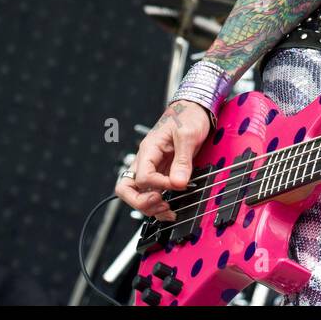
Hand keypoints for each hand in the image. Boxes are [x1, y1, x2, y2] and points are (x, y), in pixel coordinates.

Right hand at [114, 101, 211, 221]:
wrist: (194, 108)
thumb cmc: (188, 116)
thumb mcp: (188, 135)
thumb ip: (183, 160)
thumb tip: (179, 183)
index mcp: (149, 149)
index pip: (143, 176)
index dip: (159, 185)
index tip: (178, 185)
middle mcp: (146, 160)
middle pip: (126, 188)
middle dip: (141, 202)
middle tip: (161, 204)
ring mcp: (152, 167)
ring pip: (137, 193)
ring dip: (150, 207)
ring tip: (169, 211)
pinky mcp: (162, 171)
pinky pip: (152, 192)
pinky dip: (159, 203)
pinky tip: (171, 208)